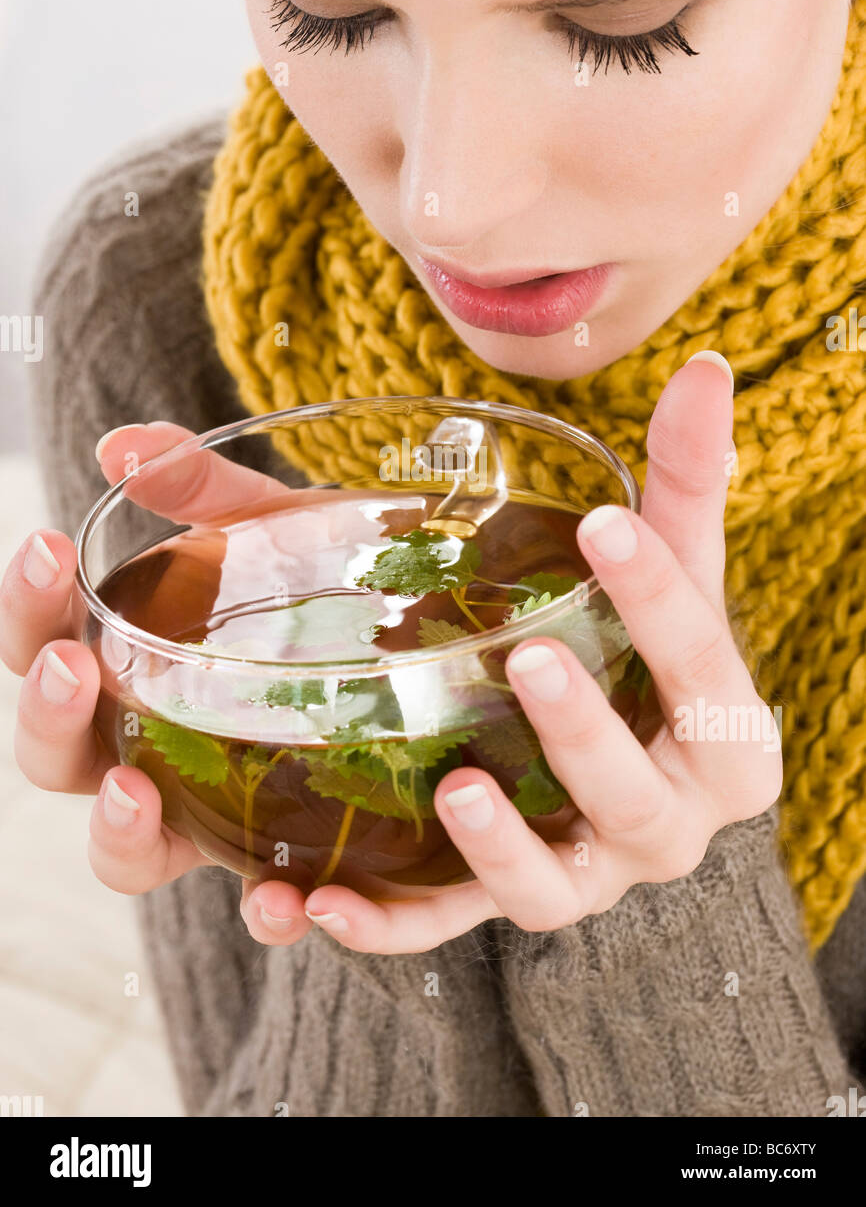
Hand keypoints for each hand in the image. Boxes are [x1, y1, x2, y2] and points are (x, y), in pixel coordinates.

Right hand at [1, 420, 363, 946]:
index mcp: (132, 671)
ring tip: (135, 793)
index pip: (48, 645)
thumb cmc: (330, 593)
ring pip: (129, 856)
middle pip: (59, 760)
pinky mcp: (287, 863)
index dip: (28, 607)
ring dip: (117, 831)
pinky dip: (263, 915)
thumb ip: (209, 493)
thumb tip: (123, 443)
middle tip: (71, 667)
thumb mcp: (280, 533)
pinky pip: (258, 909)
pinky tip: (284, 897)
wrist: (431, 649)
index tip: (45, 545)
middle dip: (48, 718)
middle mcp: (151, 752)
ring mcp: (212, 817)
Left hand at [299, 354, 782, 953]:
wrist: (635, 786)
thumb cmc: (651, 664)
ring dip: (503, 846)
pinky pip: (454, 931)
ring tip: (451, 788)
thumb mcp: (670, 578)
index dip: (664, 601)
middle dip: (588, 731)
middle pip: (638, 790)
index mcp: (721, 729)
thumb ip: (680, 484)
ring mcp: (587, 873)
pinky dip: (393, 929)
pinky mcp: (508, 903)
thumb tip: (704, 364)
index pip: (704, 664)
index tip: (606, 521)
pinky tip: (322, 902)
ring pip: (557, 883)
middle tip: (529, 657)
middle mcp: (666, 817)